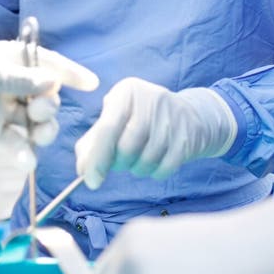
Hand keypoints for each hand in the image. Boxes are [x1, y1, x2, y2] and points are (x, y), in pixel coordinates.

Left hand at [0, 40, 65, 166]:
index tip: (90, 84)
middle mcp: (8, 83)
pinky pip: (15, 142)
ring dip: (42, 130)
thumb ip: (22, 79)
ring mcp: (1, 108)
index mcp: (8, 58)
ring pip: (33, 121)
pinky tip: (26, 160)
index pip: (45, 62)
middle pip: (43, 96)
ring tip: (39, 136)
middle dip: (49, 105)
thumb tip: (53, 83)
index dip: (68, 72)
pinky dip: (23, 152)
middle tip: (41, 111)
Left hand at [75, 77, 236, 189]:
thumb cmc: (142, 117)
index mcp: (127, 92)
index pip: (107, 128)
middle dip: (118, 163)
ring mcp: (171, 119)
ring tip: (139, 157)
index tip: (90, 180)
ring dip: (137, 168)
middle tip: (120, 161)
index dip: (96, 158)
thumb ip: (94, 141)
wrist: (190, 116)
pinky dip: (155, 172)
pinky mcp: (187, 138)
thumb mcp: (116, 117)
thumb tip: (82, 170)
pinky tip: (155, 161)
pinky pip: (163, 168)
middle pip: (125, 148)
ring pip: (144, 160)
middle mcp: (150, 101)